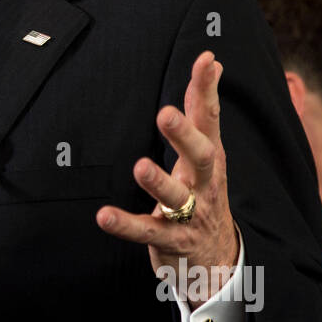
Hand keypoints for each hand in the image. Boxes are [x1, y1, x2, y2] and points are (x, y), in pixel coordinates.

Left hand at [97, 51, 238, 307]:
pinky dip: (125, 224)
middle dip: (184, 136)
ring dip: (158, 182)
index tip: (206, 61)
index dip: (209, 90)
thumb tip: (212, 61)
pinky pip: (147, 231)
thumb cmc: (205, 195)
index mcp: (210, 159)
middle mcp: (204, 184)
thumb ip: (202, 111)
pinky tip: (103, 215)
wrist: (218, 260)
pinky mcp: (171, 240)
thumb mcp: (207, 153)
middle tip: (165, 113)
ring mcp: (190, 215)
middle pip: (202, 157)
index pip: (211, 119)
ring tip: (140, 166)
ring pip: (176, 197)